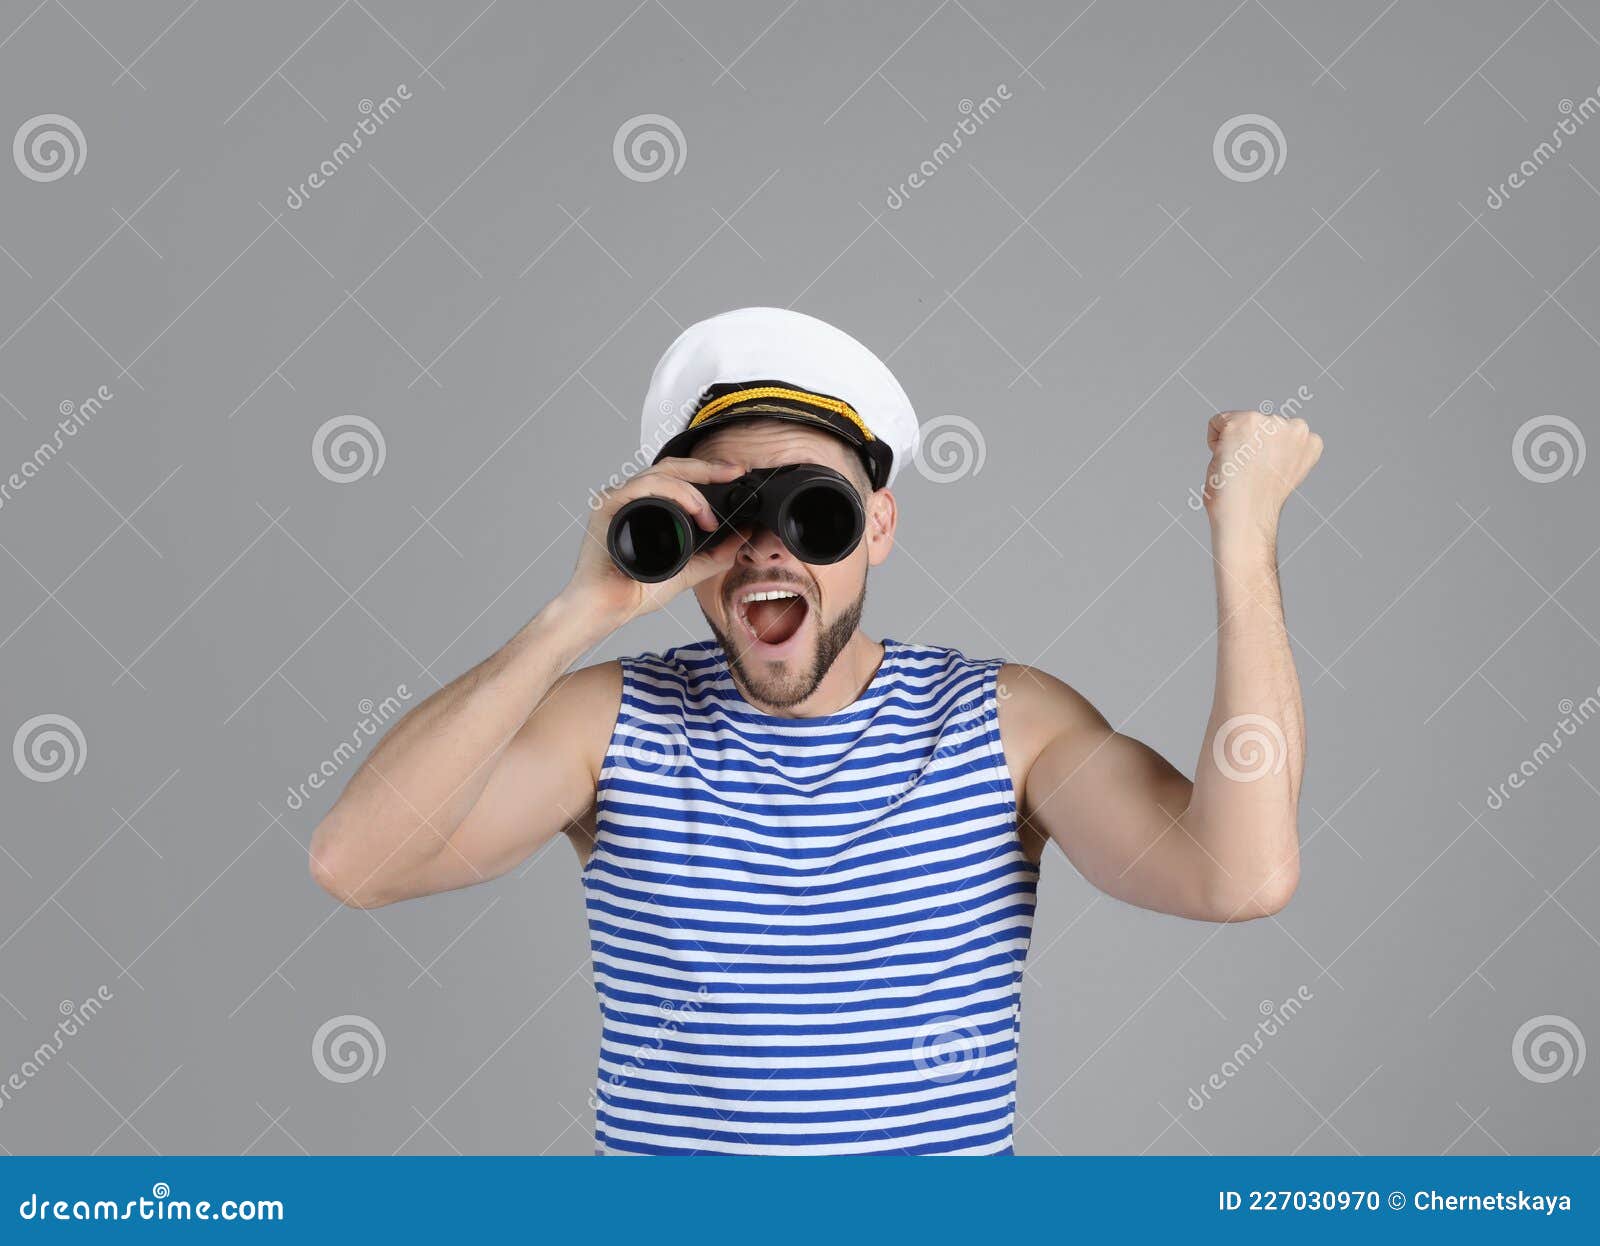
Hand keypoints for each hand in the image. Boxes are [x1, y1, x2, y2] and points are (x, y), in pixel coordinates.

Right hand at [560, 457, 747, 632]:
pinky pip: (645, 486)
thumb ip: (717, 554)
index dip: (709, 471)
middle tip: (734, 471)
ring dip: (693, 489)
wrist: (609, 608)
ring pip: (661, 472)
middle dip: (708, 467)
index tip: (736, 473)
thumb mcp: (690, 570)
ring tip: (710, 518)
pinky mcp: (610, 504)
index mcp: (649, 506)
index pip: (681, 476)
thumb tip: (745, 535)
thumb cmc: (636, 591)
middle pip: (674, 466)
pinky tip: (694, 511)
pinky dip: (674, 493)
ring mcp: (621, 498)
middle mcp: (634, 498)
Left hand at [1201, 410, 1322, 556]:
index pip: (1275, 433)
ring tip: (1240, 468)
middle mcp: (1296, 427)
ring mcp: (1271, 422)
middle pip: (1257, 425)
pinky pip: (1216, 423)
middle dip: (1247, 444)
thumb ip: (1280, 451)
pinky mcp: (1244, 421)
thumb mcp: (1281, 471)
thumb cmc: (1257, 504)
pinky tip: (1226, 461)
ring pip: (1238, 423)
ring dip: (1232, 443)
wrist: (1246, 516)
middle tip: (1249, 472)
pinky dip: (1214, 441)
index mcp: (1310, 441)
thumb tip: (1268, 443)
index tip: (1261, 474)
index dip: (1260, 454)